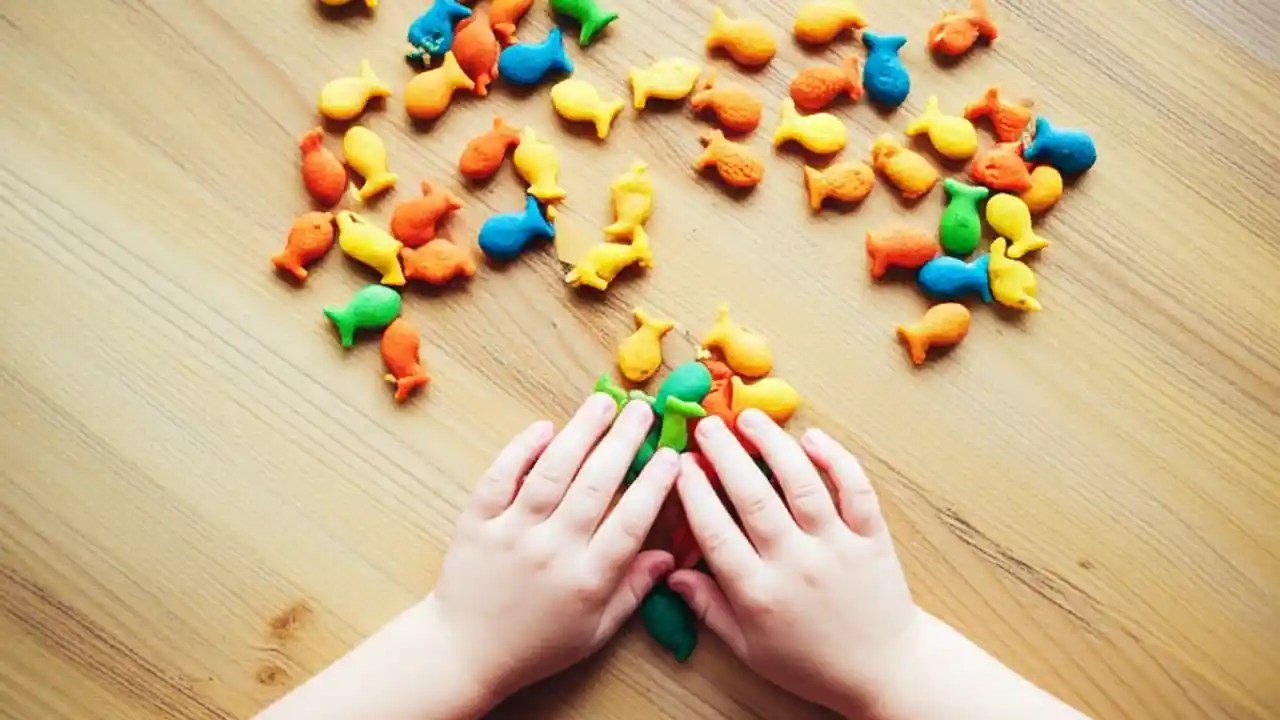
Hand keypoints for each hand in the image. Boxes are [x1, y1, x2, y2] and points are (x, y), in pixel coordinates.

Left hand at [423, 394, 678, 711]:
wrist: (464, 652)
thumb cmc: (537, 645)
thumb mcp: (595, 632)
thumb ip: (633, 591)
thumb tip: (669, 555)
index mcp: (587, 580)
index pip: (629, 523)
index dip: (654, 486)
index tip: (672, 455)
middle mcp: (551, 550)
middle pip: (594, 485)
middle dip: (622, 442)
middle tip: (643, 410)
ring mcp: (511, 532)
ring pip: (551, 472)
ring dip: (580, 432)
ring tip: (603, 402)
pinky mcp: (477, 522)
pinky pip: (500, 477)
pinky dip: (521, 450)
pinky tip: (543, 427)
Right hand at [669, 410, 921, 714]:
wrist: (885, 672)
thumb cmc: (811, 662)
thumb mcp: (750, 648)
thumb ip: (710, 609)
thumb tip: (672, 574)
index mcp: (759, 594)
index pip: (716, 532)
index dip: (694, 494)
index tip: (681, 465)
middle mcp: (796, 565)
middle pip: (754, 497)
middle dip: (725, 455)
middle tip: (707, 427)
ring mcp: (837, 547)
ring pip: (802, 484)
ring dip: (774, 445)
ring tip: (750, 418)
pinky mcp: (872, 538)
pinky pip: (855, 489)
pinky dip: (836, 459)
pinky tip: (812, 438)